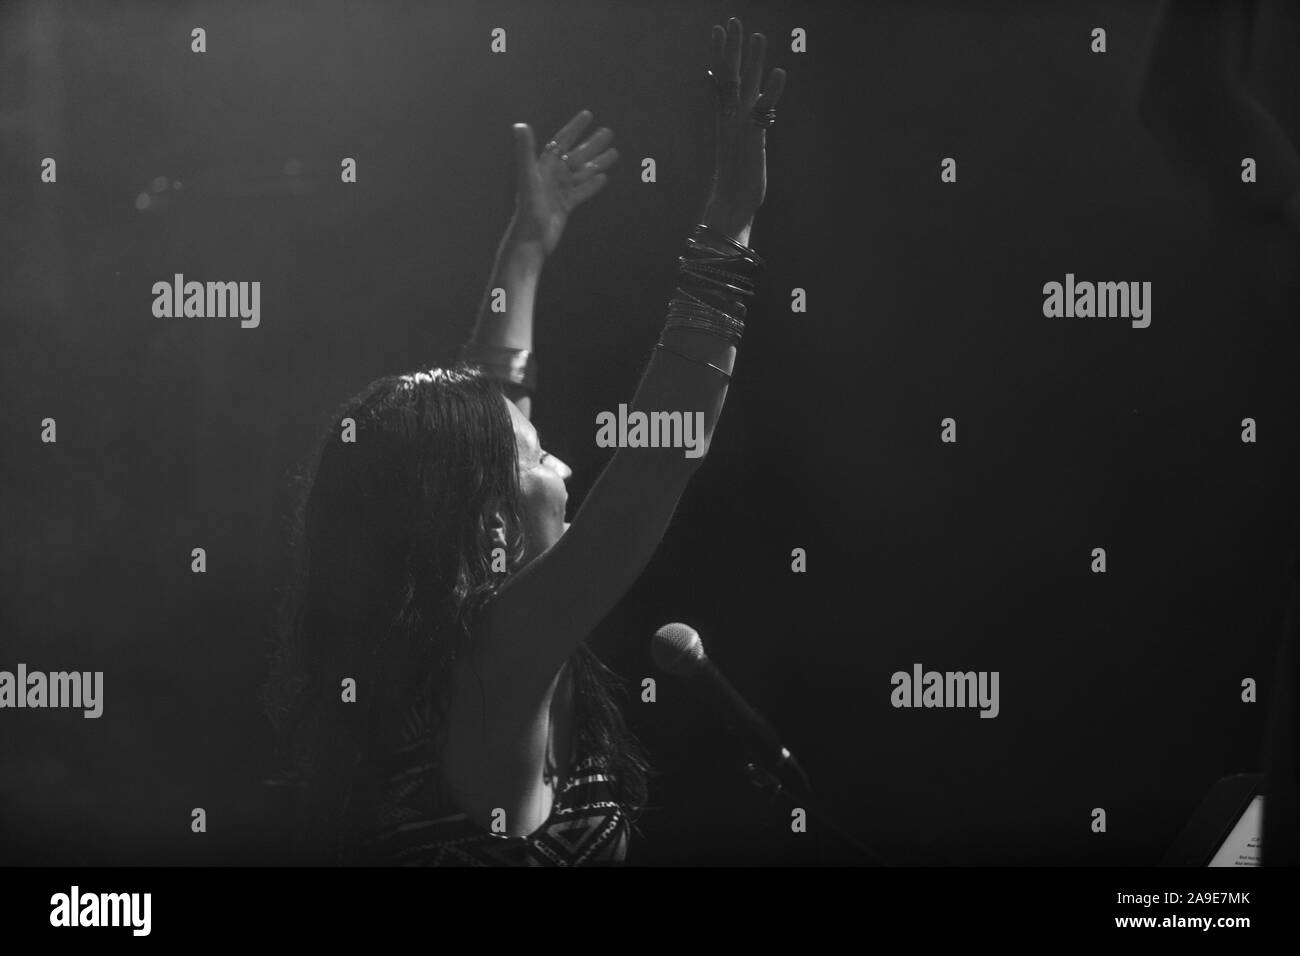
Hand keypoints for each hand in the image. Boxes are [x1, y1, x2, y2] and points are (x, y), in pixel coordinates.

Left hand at [510, 110, 618, 256]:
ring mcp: (559, 191)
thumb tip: (520, 125)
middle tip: (609, 132)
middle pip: (576, 155)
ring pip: (582, 172)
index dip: (574, 128)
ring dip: (597, 162)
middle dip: (592, 143)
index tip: (588, 115)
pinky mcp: (565, 205)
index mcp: (544, 166)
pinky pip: (582, 191)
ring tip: (614, 153)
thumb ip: (524, 151)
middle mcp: (552, 176)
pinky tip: (604, 178)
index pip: (561, 141)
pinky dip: (592, 184)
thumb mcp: (528, 178)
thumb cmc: (528, 209)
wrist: (531, 240)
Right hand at [707, 18, 786, 218]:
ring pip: (745, 86)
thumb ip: (730, 124)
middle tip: (731, 21)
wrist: (729, 205)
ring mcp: (739, 126)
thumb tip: (725, 119)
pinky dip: (771, 91)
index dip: (719, 53)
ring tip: (757, 36)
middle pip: (729, 75)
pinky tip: (779, 72)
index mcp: (724, 118)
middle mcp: (729, 117)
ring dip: (752, 60)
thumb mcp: (732, 145)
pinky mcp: (753, 138)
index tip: (717, 30)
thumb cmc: (733, 180)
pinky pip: (762, 109)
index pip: (719, 78)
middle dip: (731, 47)